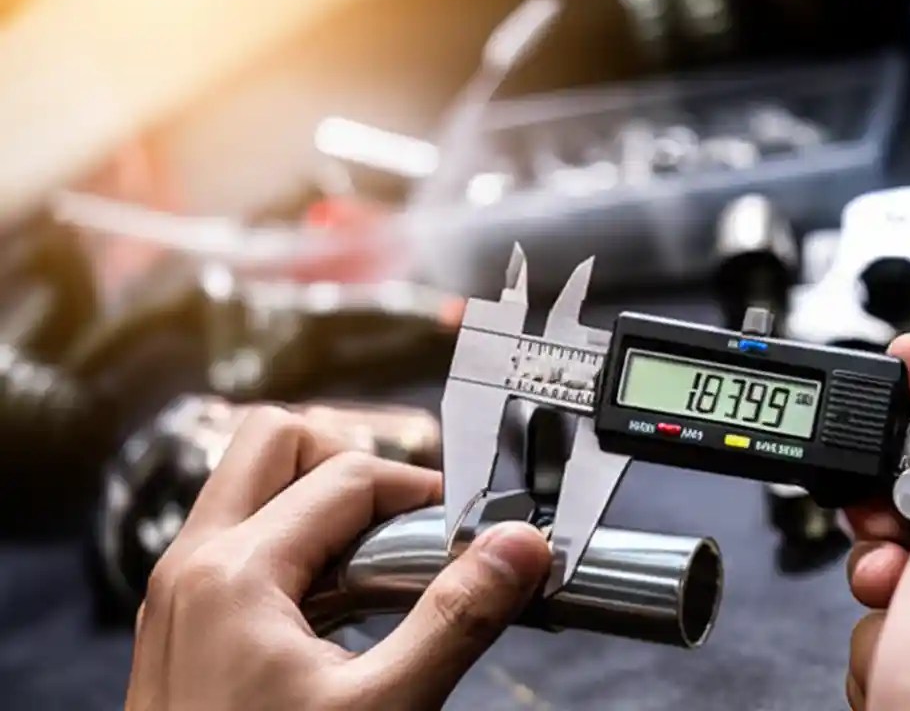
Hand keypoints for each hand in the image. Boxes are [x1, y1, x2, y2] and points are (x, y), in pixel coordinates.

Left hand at [126, 407, 550, 709]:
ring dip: (320, 501)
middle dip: (352, 462)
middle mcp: (193, 566)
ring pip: (250, 486)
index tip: (466, 531)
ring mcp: (178, 593)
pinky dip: (293, 542)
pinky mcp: (182, 623)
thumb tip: (516, 549)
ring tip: (378, 562)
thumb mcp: (380, 710)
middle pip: (276, 441)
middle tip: (405, 519)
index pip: (349, 475)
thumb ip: (455, 621)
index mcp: (235, 574)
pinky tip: (336, 605)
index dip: (421, 491)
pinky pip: (237, 540)